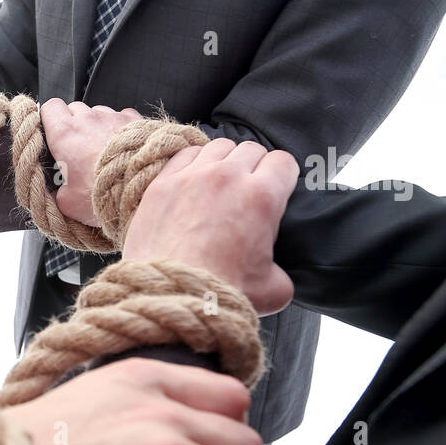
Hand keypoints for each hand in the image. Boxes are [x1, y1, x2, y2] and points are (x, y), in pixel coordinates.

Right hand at [40, 98, 142, 224]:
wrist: (140, 190)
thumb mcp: (69, 203)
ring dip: (97, 125)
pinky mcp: (134, 120)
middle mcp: (88, 119)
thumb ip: (59, 192)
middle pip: (74, 108)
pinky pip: (122, 115)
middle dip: (73, 123)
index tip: (50, 131)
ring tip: (102, 149)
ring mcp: (112, 117)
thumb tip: (59, 193)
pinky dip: (119, 126)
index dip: (48, 118)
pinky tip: (121, 145)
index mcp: (65, 135)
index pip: (49, 107)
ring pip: (98, 111)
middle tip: (77, 147)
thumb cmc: (104, 194)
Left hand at [121, 138, 298, 314]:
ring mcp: (191, 176)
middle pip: (251, 149)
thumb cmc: (221, 294)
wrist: (169, 296)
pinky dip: (193, 162)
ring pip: (219, 147)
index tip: (276, 191)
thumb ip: (284, 273)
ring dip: (224, 161)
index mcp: (261, 196)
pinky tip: (193, 181)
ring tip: (220, 184)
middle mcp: (227, 177)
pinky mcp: (161, 184)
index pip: (284, 162)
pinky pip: (184, 154)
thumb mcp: (274, 290)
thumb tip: (277, 272)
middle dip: (254, 167)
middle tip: (247, 191)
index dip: (283, 177)